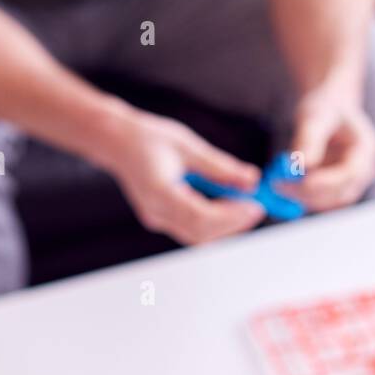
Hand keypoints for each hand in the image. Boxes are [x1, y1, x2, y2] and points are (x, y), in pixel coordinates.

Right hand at [103, 108, 264, 245]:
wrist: (117, 143)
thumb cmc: (147, 138)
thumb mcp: (188, 145)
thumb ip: (220, 167)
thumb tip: (252, 181)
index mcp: (159, 193)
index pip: (201, 217)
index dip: (231, 216)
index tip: (255, 205)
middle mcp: (156, 213)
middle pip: (201, 233)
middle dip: (233, 224)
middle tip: (258, 207)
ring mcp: (157, 219)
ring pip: (198, 236)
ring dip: (226, 226)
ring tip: (247, 205)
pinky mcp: (161, 219)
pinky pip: (192, 229)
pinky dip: (214, 222)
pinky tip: (228, 206)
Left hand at [290, 88, 374, 211]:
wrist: (330, 111)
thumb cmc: (325, 109)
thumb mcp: (316, 116)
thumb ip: (309, 139)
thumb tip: (300, 165)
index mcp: (367, 148)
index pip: (350, 173)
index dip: (326, 182)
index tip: (299, 181)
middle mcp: (365, 170)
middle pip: (341, 192)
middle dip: (309, 192)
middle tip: (279, 185)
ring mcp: (353, 183)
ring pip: (330, 202)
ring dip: (304, 198)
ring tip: (279, 183)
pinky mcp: (339, 191)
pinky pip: (322, 202)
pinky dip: (303, 198)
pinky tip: (286, 186)